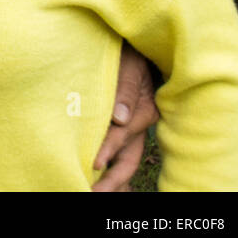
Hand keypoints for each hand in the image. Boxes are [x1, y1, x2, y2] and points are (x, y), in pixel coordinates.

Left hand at [92, 42, 160, 190]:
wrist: (134, 44)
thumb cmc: (128, 51)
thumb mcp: (127, 63)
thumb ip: (125, 88)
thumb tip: (119, 118)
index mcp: (144, 110)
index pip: (122, 136)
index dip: (108, 150)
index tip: (94, 163)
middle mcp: (142, 122)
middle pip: (129, 157)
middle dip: (113, 179)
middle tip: (93, 193)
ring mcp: (135, 124)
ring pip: (127, 158)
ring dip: (115, 179)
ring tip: (98, 193)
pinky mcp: (127, 123)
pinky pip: (123, 149)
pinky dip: (114, 165)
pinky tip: (103, 178)